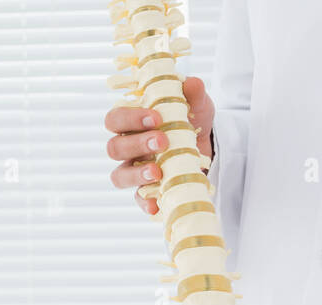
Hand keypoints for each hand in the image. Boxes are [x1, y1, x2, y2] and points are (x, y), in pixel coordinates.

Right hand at [105, 76, 214, 215]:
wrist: (207, 148)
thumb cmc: (191, 122)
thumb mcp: (197, 105)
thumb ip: (194, 94)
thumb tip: (191, 83)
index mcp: (132, 123)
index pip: (115, 119)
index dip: (130, 118)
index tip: (156, 117)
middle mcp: (128, 147)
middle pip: (114, 147)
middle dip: (137, 144)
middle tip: (162, 141)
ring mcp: (134, 171)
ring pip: (120, 175)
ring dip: (136, 173)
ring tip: (157, 172)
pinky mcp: (146, 190)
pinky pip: (138, 199)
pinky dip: (145, 202)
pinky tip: (155, 204)